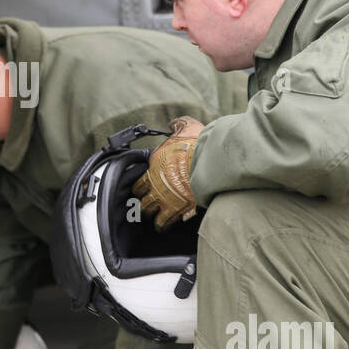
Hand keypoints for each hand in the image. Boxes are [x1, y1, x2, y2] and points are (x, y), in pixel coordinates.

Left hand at [131, 116, 204, 231]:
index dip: (140, 186)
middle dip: (144, 203)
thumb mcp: (186, 128)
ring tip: (155, 218)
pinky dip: (163, 224)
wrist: (210, 160)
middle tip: (148, 205)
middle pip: (141, 198)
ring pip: (148, 212)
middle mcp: (154, 182)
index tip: (144, 189)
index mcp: (154, 164)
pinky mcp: (175, 209)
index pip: (138, 180)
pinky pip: (163, 222)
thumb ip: (178, 126)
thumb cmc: (198, 144)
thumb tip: (175, 123)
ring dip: (151, 215)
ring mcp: (163, 197)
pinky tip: (164, 225)